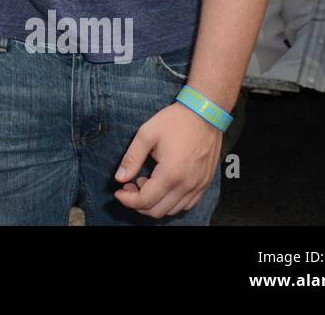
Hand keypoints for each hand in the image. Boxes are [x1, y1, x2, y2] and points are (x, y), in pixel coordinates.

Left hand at [113, 102, 222, 217]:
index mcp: (171, 174)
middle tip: (130, 186)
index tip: (118, 191)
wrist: (205, 114)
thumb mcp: (146, 134)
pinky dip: (171, 202)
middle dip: (139, 203)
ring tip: (146, 183)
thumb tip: (119, 178)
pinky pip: (187, 204)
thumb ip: (132, 158)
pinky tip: (163, 186)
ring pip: (173, 210)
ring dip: (155, 203)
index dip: (128, 200)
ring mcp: (198, 186)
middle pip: (158, 210)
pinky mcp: (205, 183)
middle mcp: (187, 185)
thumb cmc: (175, 121)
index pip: (145, 201)